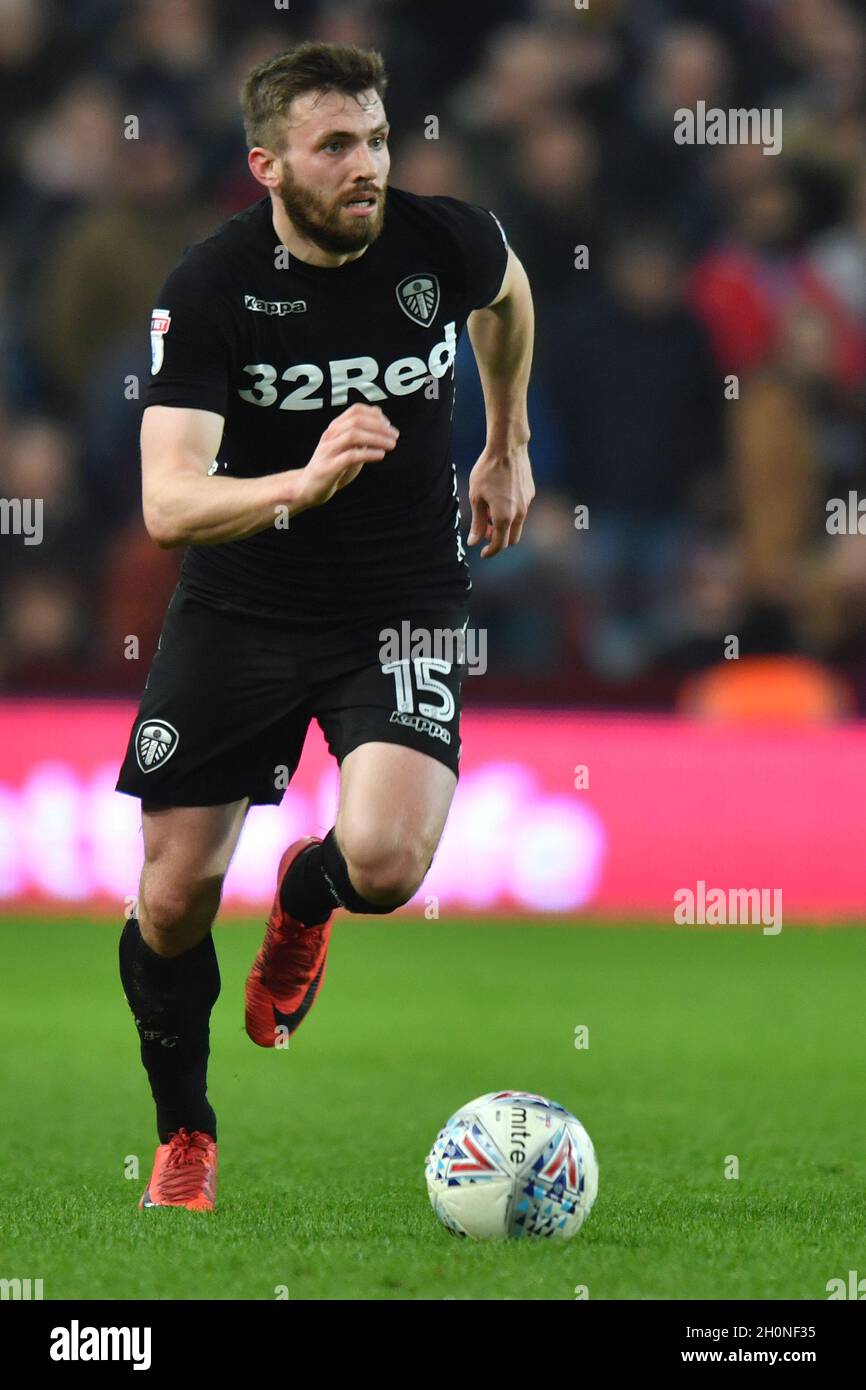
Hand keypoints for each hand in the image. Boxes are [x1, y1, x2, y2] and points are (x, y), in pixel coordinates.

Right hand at [298, 403, 397, 509]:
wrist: (308, 487)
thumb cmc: (332, 466)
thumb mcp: (348, 446)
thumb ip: (362, 431)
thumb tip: (379, 413)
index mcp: (335, 428)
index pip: (355, 410)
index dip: (375, 415)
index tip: (388, 425)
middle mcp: (330, 435)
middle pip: (357, 421)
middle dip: (379, 426)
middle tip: (394, 435)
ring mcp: (328, 450)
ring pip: (353, 435)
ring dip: (376, 438)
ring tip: (391, 445)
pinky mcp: (329, 467)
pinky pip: (350, 456)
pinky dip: (368, 453)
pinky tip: (380, 455)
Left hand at [466, 442, 534, 557]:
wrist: (507, 448)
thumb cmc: (487, 471)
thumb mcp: (476, 497)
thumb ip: (477, 522)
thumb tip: (474, 542)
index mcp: (504, 517)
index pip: (499, 544)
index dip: (490, 552)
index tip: (482, 553)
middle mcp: (519, 513)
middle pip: (512, 539)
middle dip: (498, 540)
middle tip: (484, 532)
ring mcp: (527, 503)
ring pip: (518, 525)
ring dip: (505, 526)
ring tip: (489, 512)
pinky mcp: (531, 493)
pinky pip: (522, 510)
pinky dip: (511, 512)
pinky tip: (500, 498)